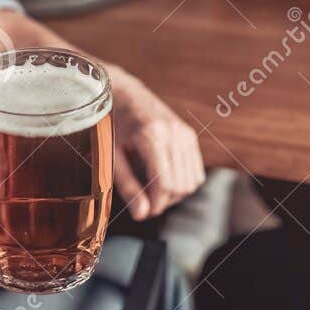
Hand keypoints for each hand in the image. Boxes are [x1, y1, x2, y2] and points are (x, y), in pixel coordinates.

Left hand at [107, 67, 203, 219]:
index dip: (155, 205)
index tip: (143, 211)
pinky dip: (183, 183)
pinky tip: (164, 178)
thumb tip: (142, 215)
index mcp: (151, 136)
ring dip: (174, 195)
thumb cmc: (113, 125)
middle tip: (144, 201)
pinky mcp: (190, 136)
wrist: (124, 94)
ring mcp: (185, 133)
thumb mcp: (112, 156)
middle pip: (180, 186)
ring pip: (191, 183)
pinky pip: (196, 173)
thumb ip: (128, 186)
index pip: (164, 184)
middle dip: (163, 201)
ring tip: (152, 189)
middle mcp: (174, 133)